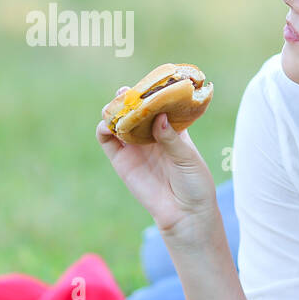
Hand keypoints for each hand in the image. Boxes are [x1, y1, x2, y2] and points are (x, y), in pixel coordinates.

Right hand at [96, 86, 217, 237]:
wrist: (185, 214)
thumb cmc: (194, 183)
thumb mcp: (187, 157)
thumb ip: (171, 138)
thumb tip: (159, 116)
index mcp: (171, 127)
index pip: (158, 102)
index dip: (151, 92)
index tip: (149, 85)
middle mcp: (150, 133)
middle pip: (134, 108)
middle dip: (129, 98)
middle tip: (127, 93)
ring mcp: (134, 146)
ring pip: (118, 120)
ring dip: (114, 110)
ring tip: (117, 107)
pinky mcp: (120, 160)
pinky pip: (106, 139)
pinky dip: (104, 128)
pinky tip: (109, 125)